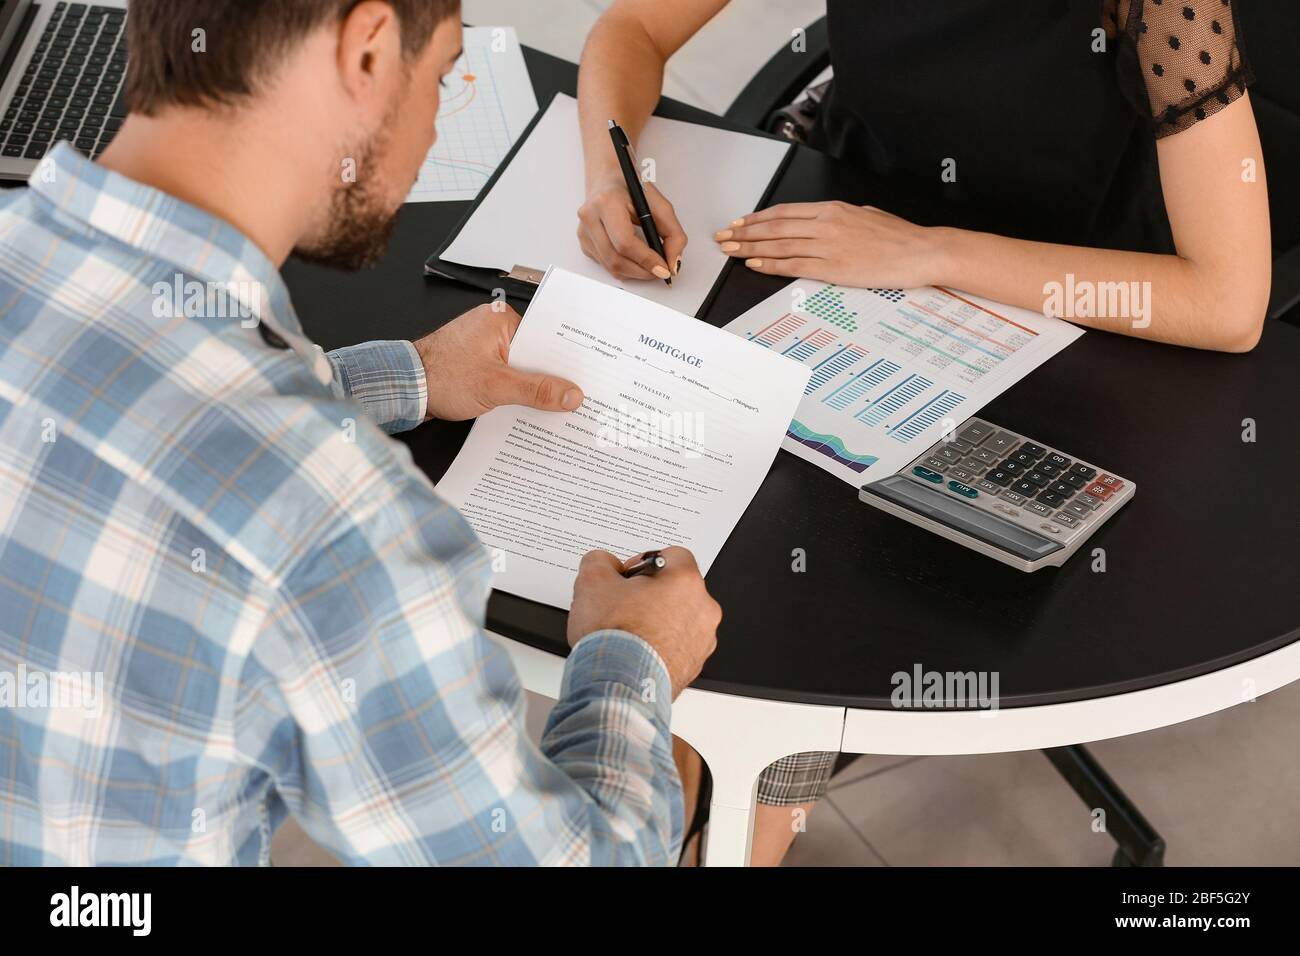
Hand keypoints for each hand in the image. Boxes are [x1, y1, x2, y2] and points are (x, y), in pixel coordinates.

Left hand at [412, 303, 583, 420]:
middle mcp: (494, 327)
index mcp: (501, 320)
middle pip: (535, 354)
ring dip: (532, 386)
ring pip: (521, 366)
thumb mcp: (496, 386)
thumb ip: (536, 390)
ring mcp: (484, 344)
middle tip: (574, 398)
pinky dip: (516, 389)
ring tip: (553, 406)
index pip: (546, 339)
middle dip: (551, 378)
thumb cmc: (441, 377)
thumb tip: (571, 395)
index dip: (566, 362)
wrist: (403, 388)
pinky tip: (526, 407)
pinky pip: (507, 374)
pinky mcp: (477, 362)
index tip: (585, 380)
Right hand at [567, 547, 719, 699]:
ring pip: (680, 619)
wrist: (619, 684)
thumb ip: (600, 561)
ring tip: (630, 631)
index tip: (629, 577)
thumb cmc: (614, 635)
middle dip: (652, 594)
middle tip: (625, 604)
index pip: (673, 555)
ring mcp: (702, 640)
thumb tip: (604, 563)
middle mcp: (703, 608)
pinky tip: (637, 650)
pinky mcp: (694, 665)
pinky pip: (679, 646)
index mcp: (685, 581)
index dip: (645, 563)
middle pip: (677, 589)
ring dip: (658, 620)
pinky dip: (661, 646)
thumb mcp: (592, 581)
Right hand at [577, 173, 686, 281]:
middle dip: (642, 271)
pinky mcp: (583, 241)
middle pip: (616, 259)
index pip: (625, 242)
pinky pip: (605, 264)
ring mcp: (584, 231)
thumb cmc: (631, 188)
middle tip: (660, 271)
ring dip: (634, 272)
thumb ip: (673, 234)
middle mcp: (590, 217)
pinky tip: (634, 259)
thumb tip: (673, 263)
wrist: (609, 178)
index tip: (663, 269)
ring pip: (610, 266)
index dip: (646, 260)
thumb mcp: (660, 205)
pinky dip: (624, 267)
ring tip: (650, 267)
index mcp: (607, 202)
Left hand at [715, 201, 939, 287]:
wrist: (921, 251)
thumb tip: (833, 219)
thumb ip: (845, 217)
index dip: (757, 218)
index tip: (740, 223)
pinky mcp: (833, 268)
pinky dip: (771, 265)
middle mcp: (826, 224)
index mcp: (833, 209)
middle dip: (745, 233)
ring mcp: (828, 246)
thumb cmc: (900, 236)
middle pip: (775, 227)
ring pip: (779, 245)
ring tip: (731, 251)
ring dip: (751, 249)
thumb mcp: (868, 215)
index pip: (784, 212)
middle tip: (724, 237)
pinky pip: (794, 265)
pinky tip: (756, 265)